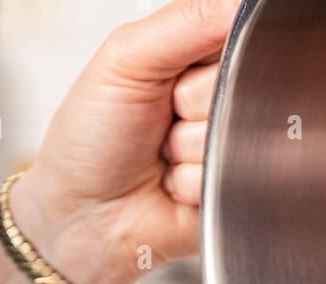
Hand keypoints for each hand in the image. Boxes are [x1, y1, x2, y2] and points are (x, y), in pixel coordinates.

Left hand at [10, 0, 238, 283]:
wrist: (83, 220)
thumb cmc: (91, 139)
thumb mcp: (125, 59)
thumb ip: (185, 21)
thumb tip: (242, 4)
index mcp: (195, 55)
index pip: (236, 32)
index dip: (207, 56)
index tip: (174, 75)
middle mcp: (218, 99)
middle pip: (241, 83)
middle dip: (192, 103)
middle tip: (161, 118)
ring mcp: (228, 147)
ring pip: (237, 133)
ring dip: (189, 150)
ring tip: (163, 158)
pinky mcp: (234, 191)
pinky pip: (231, 176)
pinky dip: (193, 185)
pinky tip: (173, 187)